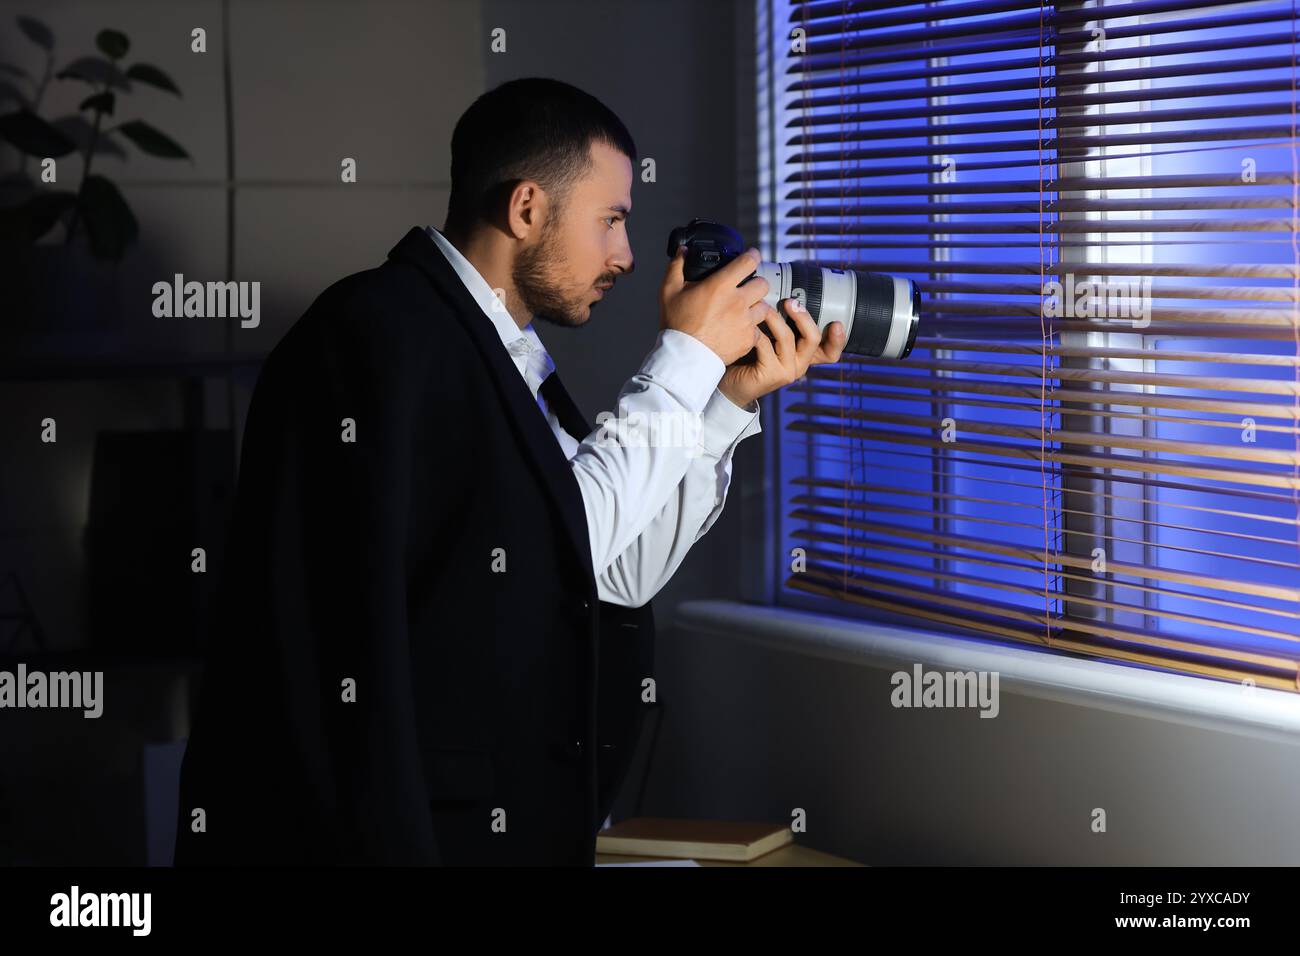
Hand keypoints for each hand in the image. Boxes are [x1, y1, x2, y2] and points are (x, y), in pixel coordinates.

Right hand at [659, 245, 771, 364]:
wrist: (684, 357)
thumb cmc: (677, 324)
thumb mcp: (669, 291)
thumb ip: (676, 267)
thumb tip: (682, 252)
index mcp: (721, 286)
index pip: (749, 261)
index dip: (752, 255)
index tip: (751, 256)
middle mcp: (738, 302)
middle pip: (763, 283)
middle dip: (756, 282)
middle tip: (747, 287)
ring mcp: (745, 322)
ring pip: (764, 306)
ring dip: (756, 305)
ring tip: (744, 310)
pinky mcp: (748, 339)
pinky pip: (758, 329)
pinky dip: (751, 328)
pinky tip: (740, 328)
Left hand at [717, 298, 846, 408]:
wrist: (732, 384)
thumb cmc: (751, 357)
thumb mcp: (772, 339)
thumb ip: (784, 324)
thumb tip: (787, 295)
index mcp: (805, 356)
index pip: (831, 352)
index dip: (838, 339)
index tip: (837, 323)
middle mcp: (800, 364)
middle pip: (813, 338)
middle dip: (802, 316)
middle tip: (789, 302)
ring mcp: (787, 371)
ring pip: (787, 338)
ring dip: (774, 318)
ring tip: (762, 307)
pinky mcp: (771, 374)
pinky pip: (765, 345)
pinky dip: (756, 331)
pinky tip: (749, 325)